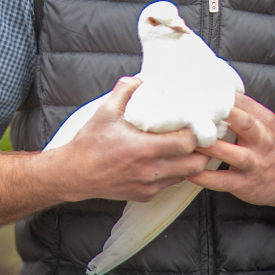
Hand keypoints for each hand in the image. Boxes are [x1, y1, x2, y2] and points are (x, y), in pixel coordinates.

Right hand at [50, 77, 210, 202]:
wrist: (74, 173)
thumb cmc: (89, 143)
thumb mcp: (104, 112)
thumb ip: (124, 91)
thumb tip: (140, 79)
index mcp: (143, 149)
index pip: (186, 143)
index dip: (195, 133)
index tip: (193, 123)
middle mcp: (150, 171)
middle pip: (195, 164)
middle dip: (200, 151)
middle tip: (196, 137)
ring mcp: (149, 186)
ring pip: (186, 176)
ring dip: (189, 162)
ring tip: (184, 148)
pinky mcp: (145, 195)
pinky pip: (170, 184)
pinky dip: (173, 173)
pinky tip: (166, 161)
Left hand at [185, 93, 274, 208]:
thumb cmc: (269, 146)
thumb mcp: (263, 123)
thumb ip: (242, 108)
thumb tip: (211, 90)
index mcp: (263, 121)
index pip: (242, 102)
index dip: (219, 97)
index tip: (196, 93)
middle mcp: (262, 140)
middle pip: (244, 123)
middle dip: (220, 116)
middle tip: (194, 112)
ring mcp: (254, 163)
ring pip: (232, 154)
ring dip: (208, 147)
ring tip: (187, 141)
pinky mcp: (245, 184)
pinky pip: (222, 180)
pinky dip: (204, 176)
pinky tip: (188, 171)